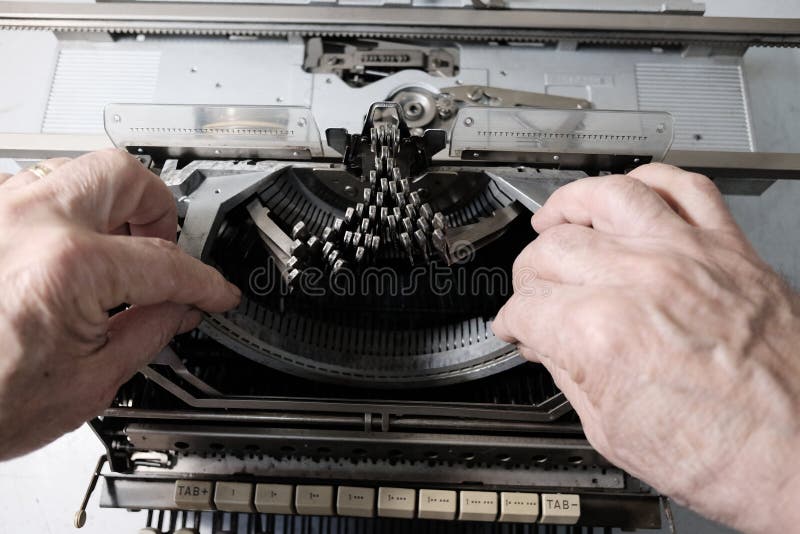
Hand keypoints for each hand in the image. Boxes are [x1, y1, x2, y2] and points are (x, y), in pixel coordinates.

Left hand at [0, 150, 239, 459]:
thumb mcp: (88, 384)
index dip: (204, 282)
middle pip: (124, 174)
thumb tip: (181, 308)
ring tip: (114, 253)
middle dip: (158, 210)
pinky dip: (62, 216)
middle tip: (163, 248)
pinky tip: (66, 254)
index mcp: (67, 267)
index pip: (165, 262)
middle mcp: (26, 222)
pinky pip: (31, 192)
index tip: (215, 292)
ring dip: (107, 207)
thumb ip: (150, 333)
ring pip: (75, 170)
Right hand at [492, 164, 799, 532]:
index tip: (516, 328)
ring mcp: (686, 256)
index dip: (511, 322)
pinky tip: (630, 194)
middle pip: (552, 250)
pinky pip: (683, 186)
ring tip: (556, 219)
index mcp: (600, 333)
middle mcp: (640, 281)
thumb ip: (569, 374)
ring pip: (607, 197)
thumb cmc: (726, 456)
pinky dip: (648, 181)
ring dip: (569, 206)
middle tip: (532, 292)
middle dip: (528, 274)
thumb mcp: (613, 432)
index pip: (526, 307)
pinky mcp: (728, 249)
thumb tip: (547, 343)